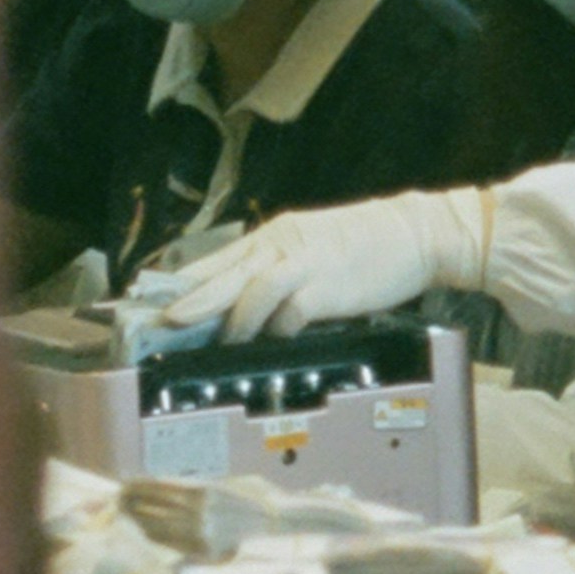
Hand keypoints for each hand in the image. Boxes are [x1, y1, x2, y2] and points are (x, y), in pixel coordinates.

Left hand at [136, 185, 491, 336]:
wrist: (419, 233)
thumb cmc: (370, 245)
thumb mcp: (314, 249)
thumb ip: (280, 271)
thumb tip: (245, 304)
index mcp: (276, 235)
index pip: (218, 258)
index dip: (185, 282)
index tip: (155, 301)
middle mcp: (282, 243)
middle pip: (223, 272)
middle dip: (190, 300)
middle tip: (162, 321)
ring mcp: (304, 262)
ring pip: (250, 288)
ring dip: (230, 318)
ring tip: (218, 340)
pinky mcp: (326, 285)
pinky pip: (289, 310)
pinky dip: (276, 328)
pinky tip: (274, 338)